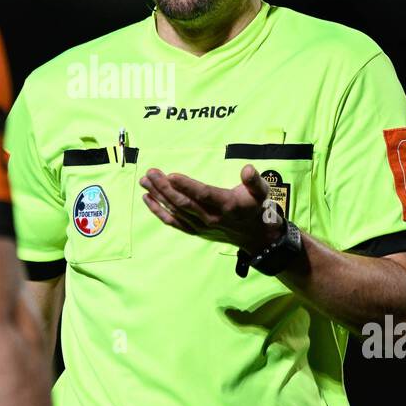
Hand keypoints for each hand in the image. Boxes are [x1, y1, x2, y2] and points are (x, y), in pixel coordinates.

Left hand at [139, 164, 284, 253]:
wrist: (253, 236)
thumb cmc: (254, 207)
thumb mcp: (261, 191)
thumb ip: (254, 180)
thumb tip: (247, 169)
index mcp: (226, 205)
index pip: (203, 194)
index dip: (187, 185)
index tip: (171, 175)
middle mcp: (210, 217)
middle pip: (183, 202)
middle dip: (164, 187)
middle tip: (150, 173)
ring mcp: (200, 226)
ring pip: (175, 210)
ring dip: (158, 195)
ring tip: (145, 181)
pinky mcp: (194, 231)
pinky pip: (173, 222)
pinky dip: (158, 211)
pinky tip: (147, 198)